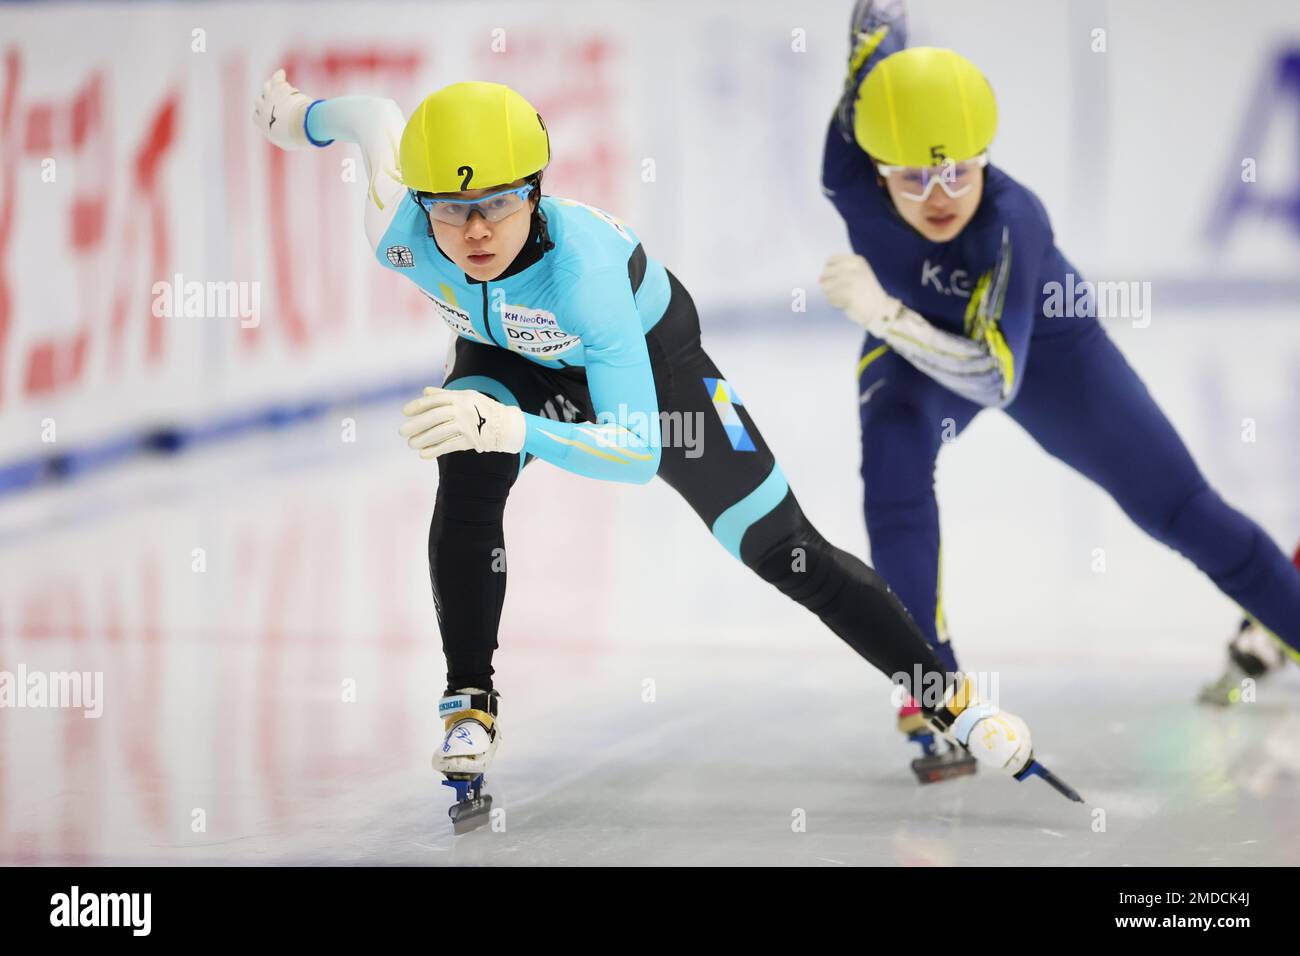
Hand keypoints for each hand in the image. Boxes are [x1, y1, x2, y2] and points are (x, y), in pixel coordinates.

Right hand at [252, 68, 315, 150]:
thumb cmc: (295, 137)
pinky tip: (282, 74)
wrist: (300, 125)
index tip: (270, 115)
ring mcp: (270, 97)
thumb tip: (284, 136)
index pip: (256, 115)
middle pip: (259, 100)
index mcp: (261, 122)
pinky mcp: (279, 88)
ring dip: (273, 88)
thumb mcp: (287, 143)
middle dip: (267, 101)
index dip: (262, 114)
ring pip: (267, 88)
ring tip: (281, 89)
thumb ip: (282, 137)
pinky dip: (278, 76)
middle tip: (276, 101)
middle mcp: (262, 108)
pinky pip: (276, 79)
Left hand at [399, 387, 525, 458]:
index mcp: (460, 397)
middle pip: (434, 417)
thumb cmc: (483, 409)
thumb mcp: (466, 397)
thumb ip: (444, 395)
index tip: (405, 412)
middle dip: (416, 425)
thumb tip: (425, 391)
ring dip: (423, 439)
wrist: (507, 425)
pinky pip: (449, 445)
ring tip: (411, 444)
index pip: (435, 400)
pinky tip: (424, 454)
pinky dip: (435, 450)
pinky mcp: (471, 440)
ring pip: (440, 432)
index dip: (418, 406)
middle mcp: (463, 410)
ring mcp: (467, 425)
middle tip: (402, 432)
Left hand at [819, 253, 901, 335]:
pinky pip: (830, 298)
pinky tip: (845, 304)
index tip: (838, 280)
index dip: (829, 272)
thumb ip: (836, 273)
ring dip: (832, 295)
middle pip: (825, 274)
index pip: (830, 261)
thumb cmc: (864, 292)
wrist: (880, 309)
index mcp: (856, 260)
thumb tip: (819, 280)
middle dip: (829, 285)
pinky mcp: (848, 294)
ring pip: (825, 287)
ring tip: (845, 298)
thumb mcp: (855, 275)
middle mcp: (854, 268)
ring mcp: (851, 280)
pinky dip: (835, 303)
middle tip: (843, 292)